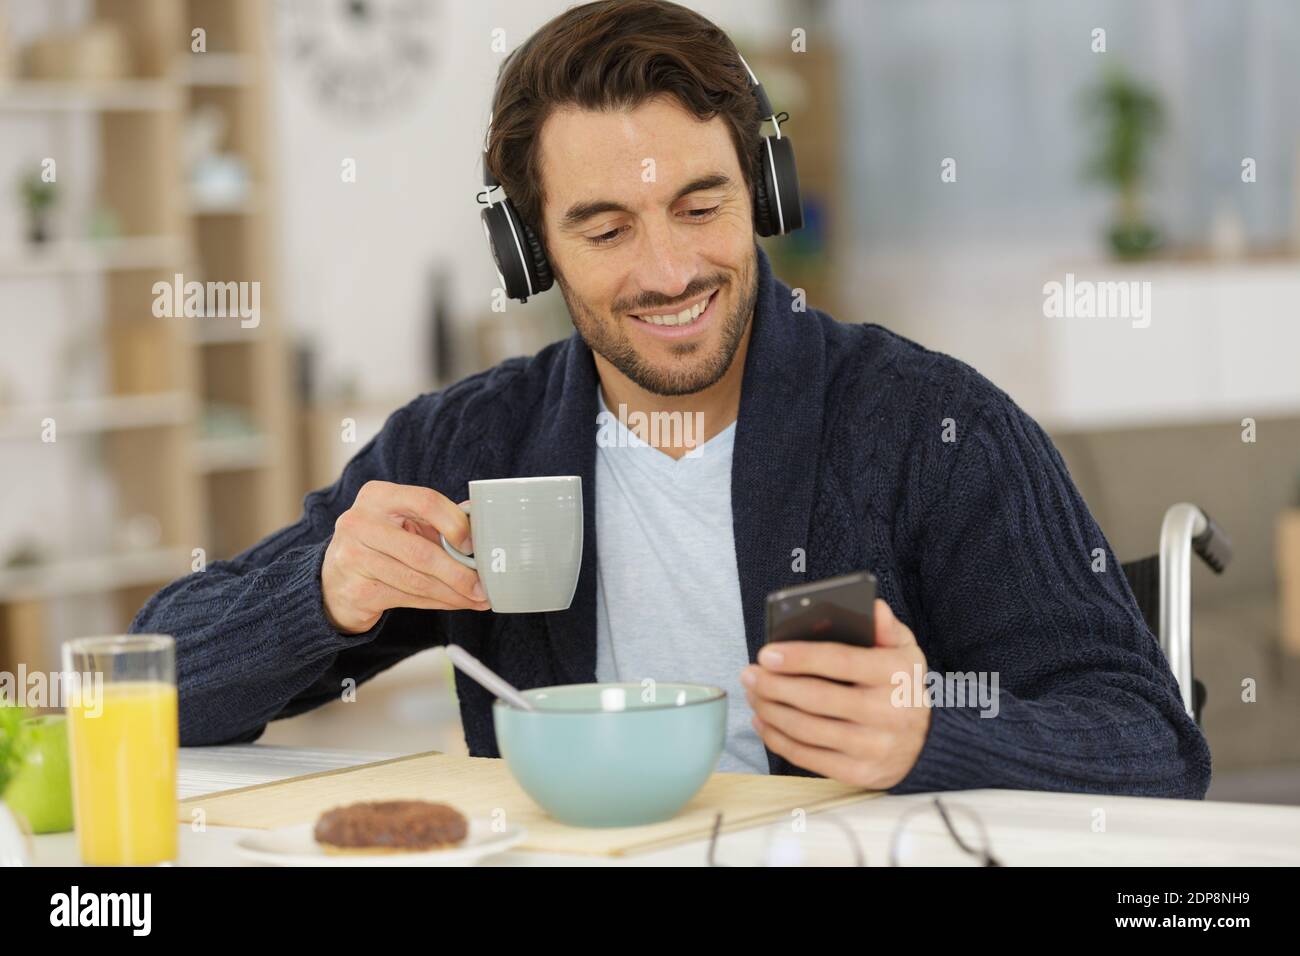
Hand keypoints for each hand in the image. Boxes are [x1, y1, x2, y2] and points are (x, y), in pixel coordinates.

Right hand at [321, 480, 490, 633]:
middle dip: (459, 573)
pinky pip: (407, 598)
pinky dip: (438, 602)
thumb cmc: (380, 544)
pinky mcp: (356, 589)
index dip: (455, 524)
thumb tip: (482, 529)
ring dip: (453, 593)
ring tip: (477, 598)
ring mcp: (353, 557)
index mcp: (378, 496)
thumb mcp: (404, 523)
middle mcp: (360, 522)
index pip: (426, 501)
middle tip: (484, 586)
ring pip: (417, 580)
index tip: (473, 546)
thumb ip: (438, 521)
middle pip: (421, 551)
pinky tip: (455, 603)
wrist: (334, 579)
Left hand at [742, 598, 931, 788]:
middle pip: (816, 698)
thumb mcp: (904, 651)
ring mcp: (873, 746)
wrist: (925, 743)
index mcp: (896, 674)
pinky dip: (777, 739)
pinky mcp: (859, 773)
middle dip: (773, 685)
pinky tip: (763, 721)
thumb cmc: (901, 686)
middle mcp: (888, 712)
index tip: (766, 653)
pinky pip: (808, 757)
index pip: (840, 661)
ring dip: (770, 711)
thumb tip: (873, 607)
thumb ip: (886, 628)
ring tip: (752, 694)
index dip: (799, 657)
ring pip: (806, 729)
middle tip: (749, 673)